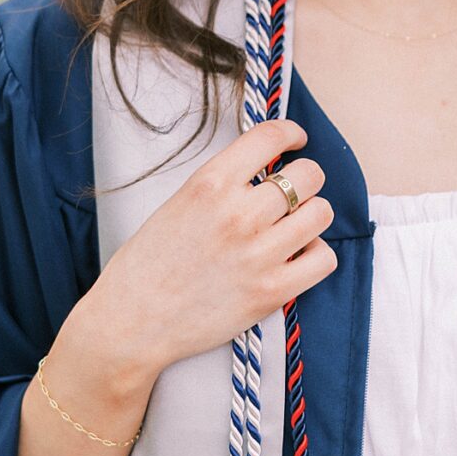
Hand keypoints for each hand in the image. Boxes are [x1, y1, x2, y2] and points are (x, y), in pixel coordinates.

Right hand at [70, 119, 334, 390]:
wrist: (132, 321)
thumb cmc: (147, 264)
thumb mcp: (177, 203)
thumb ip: (222, 185)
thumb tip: (264, 170)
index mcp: (209, 184)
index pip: (270, 137)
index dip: (292, 133)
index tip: (296, 140)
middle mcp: (238, 214)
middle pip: (308, 175)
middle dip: (306, 179)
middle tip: (296, 191)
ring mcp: (258, 254)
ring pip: (321, 213)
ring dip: (312, 215)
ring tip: (295, 225)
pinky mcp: (271, 291)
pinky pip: (324, 258)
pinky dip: (316, 254)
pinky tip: (297, 256)